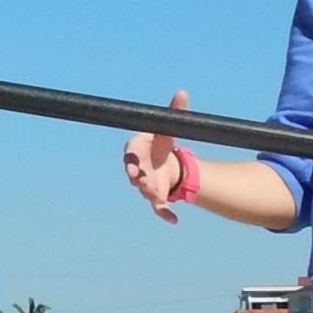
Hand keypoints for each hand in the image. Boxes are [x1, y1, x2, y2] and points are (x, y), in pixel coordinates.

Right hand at [122, 91, 190, 221]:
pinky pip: (158, 209)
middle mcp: (136, 170)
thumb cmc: (159, 144)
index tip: (133, 165)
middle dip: (138, 180)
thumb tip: (182, 93)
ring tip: (160, 198)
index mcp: (135, 151)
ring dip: (151, 194)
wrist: (164, 163)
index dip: (131, 161)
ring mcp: (144, 184)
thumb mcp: (167, 128)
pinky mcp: (155, 196)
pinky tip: (174, 220)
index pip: (129, 156)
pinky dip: (165, 215)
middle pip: (134, 176)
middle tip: (142, 182)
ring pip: (145, 191)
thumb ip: (174, 112)